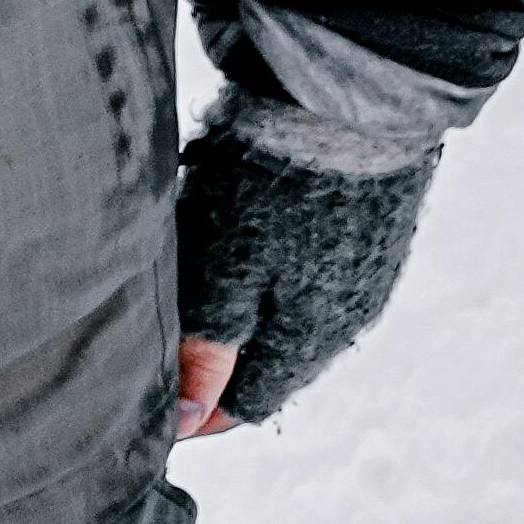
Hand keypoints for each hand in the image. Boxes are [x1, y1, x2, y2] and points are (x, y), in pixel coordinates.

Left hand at [170, 138, 431, 434]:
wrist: (348, 98)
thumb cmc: (272, 188)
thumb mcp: (223, 275)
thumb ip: (207, 351)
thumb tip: (188, 425)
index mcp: (309, 341)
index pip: (245, 404)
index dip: (196, 406)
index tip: (149, 394)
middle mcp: (348, 315)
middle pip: (272, 360)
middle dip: (219, 354)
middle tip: (163, 326)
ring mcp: (368, 269)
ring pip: (294, 312)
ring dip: (247, 304)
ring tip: (197, 265)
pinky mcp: (374, 224)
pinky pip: (317, 267)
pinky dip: (275, 262)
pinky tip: (243, 221)